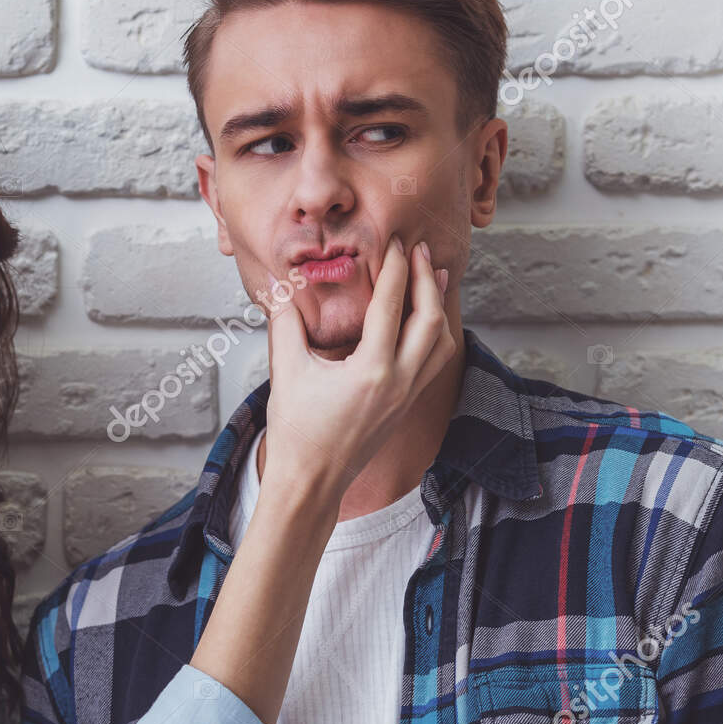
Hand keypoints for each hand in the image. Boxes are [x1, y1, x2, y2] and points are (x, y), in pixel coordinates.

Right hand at [258, 236, 456, 500]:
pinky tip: (427, 319)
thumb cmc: (297, 432)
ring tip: (433, 276)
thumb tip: (282, 289)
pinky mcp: (406, 405)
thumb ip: (286, 325)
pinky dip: (435, 333)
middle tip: (417, 249)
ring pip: (441, 342)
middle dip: (425, 279)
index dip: (394, 269)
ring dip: (438, 305)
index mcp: (371, 371)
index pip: (391, 306)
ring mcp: (407, 396)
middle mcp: (399, 382)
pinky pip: (434, 362)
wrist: (310, 481)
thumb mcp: (287, 371)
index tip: (394, 243)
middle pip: (429, 318)